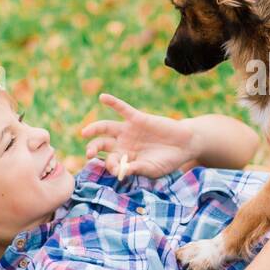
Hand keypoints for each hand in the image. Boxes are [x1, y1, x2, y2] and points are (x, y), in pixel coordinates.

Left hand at [81, 94, 198, 178]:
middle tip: (89, 154)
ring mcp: (128, 130)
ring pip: (106, 127)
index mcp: (124, 158)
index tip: (115, 170)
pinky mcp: (138, 118)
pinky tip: (103, 97)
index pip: (110, 161)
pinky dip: (113, 102)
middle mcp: (122, 143)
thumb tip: (122, 172)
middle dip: (93, 149)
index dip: (109, 165)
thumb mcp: (152, 168)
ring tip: (85, 133)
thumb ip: (138, 169)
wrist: (185, 145)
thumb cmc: (168, 160)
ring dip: (94, 128)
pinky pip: (122, 109)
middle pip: (101, 144)